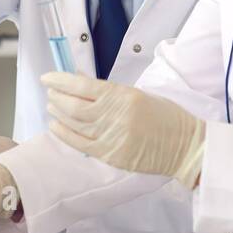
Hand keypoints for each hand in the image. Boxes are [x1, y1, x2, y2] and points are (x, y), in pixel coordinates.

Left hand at [42, 72, 205, 189]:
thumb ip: (109, 91)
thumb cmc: (165, 116)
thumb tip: (81, 81)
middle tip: (50, 91)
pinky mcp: (111, 155)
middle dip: (57, 96)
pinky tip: (55, 126)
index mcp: (123, 95)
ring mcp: (112, 137)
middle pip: (74, 105)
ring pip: (75, 123)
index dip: (60, 81)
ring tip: (52, 105)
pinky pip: (80, 144)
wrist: (185, 145)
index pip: (82, 85)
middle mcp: (114, 115)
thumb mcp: (138, 94)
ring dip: (59, 113)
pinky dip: (64, 134)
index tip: (48, 77)